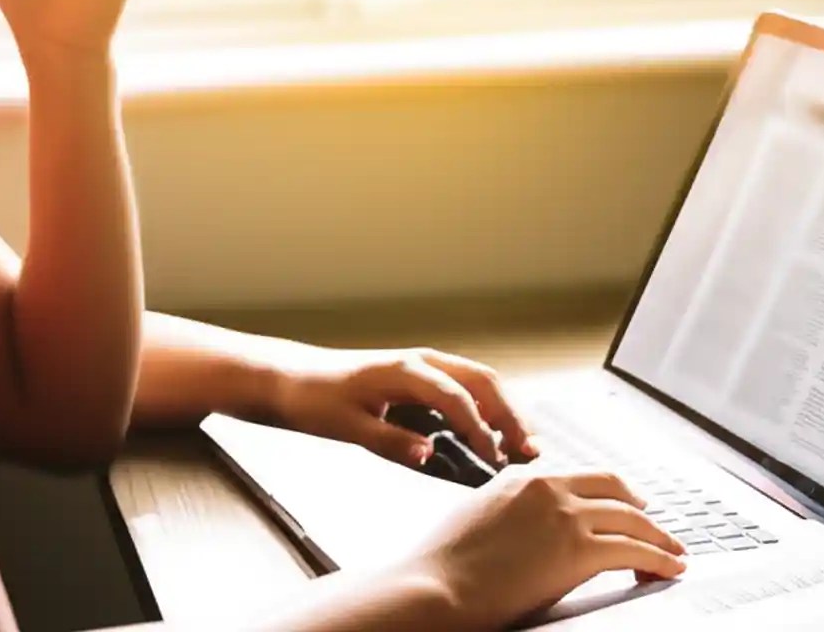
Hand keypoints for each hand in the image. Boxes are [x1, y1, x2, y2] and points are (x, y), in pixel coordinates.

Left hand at [272, 347, 537, 467]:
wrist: (292, 378)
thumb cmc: (315, 399)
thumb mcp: (346, 427)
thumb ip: (389, 441)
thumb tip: (429, 454)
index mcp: (405, 371)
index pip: (457, 399)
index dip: (480, 430)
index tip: (495, 461)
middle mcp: (422, 362)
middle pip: (484, 382)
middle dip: (512, 415)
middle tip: (531, 451)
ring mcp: (425, 366)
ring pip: (481, 382)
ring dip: (506, 410)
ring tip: (524, 445)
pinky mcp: (423, 377)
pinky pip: (467, 388)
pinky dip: (489, 408)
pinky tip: (496, 434)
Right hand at [410, 470, 686, 627]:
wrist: (439, 587)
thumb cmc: (446, 564)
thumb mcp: (478, 515)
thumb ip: (511, 509)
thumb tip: (529, 526)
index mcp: (523, 476)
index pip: (580, 475)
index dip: (608, 491)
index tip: (621, 502)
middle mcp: (549, 486)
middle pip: (614, 488)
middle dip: (640, 507)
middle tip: (653, 523)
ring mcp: (567, 515)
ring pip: (632, 519)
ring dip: (659, 537)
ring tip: (673, 552)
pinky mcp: (580, 549)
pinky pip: (635, 550)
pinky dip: (659, 558)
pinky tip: (669, 568)